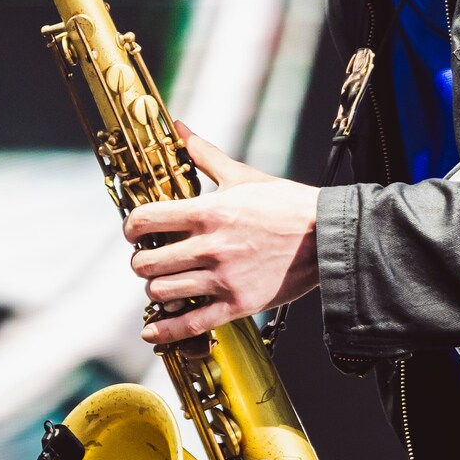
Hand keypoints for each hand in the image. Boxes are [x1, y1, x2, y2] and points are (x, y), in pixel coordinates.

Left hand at [123, 125, 320, 343]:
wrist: (328, 236)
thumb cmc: (286, 204)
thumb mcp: (243, 176)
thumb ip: (205, 155)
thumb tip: (180, 128)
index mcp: (207, 212)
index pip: (145, 220)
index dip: (131, 228)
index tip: (134, 232)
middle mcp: (210, 245)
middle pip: (146, 262)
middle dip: (141, 261)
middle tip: (150, 260)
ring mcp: (223, 277)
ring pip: (162, 291)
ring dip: (156, 289)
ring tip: (164, 283)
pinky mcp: (238, 304)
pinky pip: (191, 324)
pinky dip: (165, 331)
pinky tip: (152, 332)